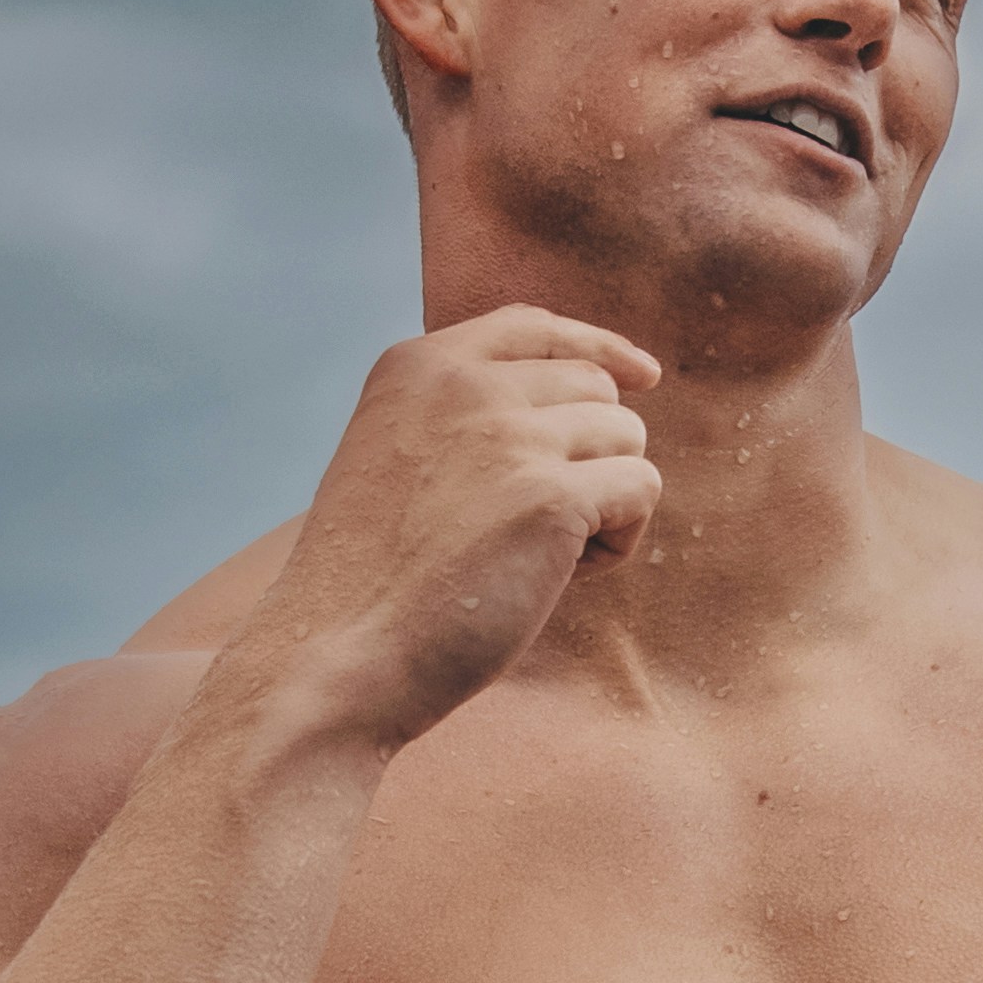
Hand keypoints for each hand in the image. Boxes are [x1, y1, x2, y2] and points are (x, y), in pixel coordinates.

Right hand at [217, 305, 664, 749]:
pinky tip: (556, 580)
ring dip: (605, 502)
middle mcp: (463, 382)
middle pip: (595, 388)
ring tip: (535, 558)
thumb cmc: (374, 586)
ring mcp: (508, 433)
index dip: (597, 348)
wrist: (339, 656)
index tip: (643, 376)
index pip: (531, 326)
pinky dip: (616, 543)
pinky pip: (640, 491)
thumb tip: (590, 407)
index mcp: (416, 367)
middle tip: (534, 533)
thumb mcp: (401, 466)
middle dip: (591, 458)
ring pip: (627, 437)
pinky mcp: (550, 495)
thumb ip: (466, 422)